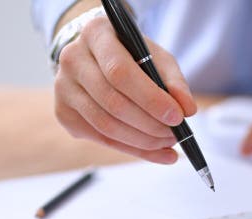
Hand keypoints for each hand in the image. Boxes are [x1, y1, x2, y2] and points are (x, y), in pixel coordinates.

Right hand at [54, 16, 196, 163]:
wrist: (97, 57)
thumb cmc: (130, 55)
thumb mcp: (155, 57)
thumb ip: (174, 81)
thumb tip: (187, 109)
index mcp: (95, 34)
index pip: (120, 73)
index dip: (150, 99)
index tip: (177, 116)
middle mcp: (72, 59)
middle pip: (113, 103)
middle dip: (150, 125)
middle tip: (175, 134)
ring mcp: (63, 88)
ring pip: (106, 126)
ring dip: (143, 141)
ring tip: (168, 143)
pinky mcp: (64, 114)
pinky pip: (102, 139)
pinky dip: (133, 150)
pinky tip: (156, 152)